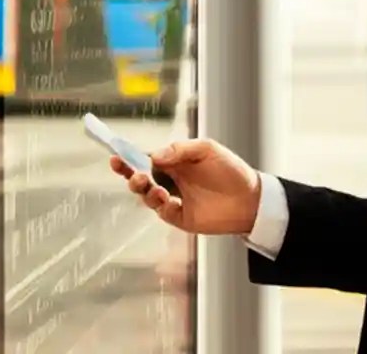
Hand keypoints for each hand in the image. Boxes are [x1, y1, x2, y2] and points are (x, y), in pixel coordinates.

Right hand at [109, 138, 260, 234]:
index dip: (127, 157)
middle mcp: (170, 181)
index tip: (114, 154)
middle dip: (130, 176)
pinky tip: (166, 199)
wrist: (252, 199)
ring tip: (155, 188)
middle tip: (134, 175)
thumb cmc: (231, 170)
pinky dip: (159, 205)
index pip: (144, 159)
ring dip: (145, 191)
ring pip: (147, 196)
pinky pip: (162, 212)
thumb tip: (154, 156)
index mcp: (173, 162)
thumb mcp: (206, 150)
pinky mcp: (181, 217)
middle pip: (139, 178)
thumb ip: (179, 150)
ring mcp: (174, 200)